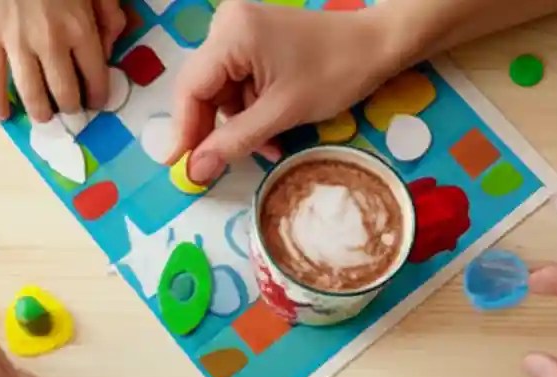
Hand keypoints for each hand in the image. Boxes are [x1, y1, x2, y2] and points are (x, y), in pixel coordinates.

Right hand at [0, 0, 125, 120]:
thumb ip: (107, 15)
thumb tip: (111, 47)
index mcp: (80, 28)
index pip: (95, 77)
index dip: (98, 96)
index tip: (96, 102)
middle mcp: (51, 42)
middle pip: (65, 93)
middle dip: (71, 107)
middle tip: (71, 110)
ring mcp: (17, 42)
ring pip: (31, 92)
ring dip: (40, 111)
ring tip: (45, 116)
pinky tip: (1, 114)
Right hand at [172, 1, 397, 182]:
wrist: (378, 45)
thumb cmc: (336, 73)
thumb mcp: (282, 113)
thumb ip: (234, 141)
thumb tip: (194, 171)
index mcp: (231, 34)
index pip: (190, 88)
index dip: (183, 131)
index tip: (179, 168)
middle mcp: (227, 25)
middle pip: (203, 89)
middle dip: (215, 130)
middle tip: (216, 168)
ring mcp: (240, 30)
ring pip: (222, 91)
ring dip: (239, 124)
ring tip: (267, 147)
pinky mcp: (254, 40)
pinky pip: (239, 83)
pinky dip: (252, 110)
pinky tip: (270, 130)